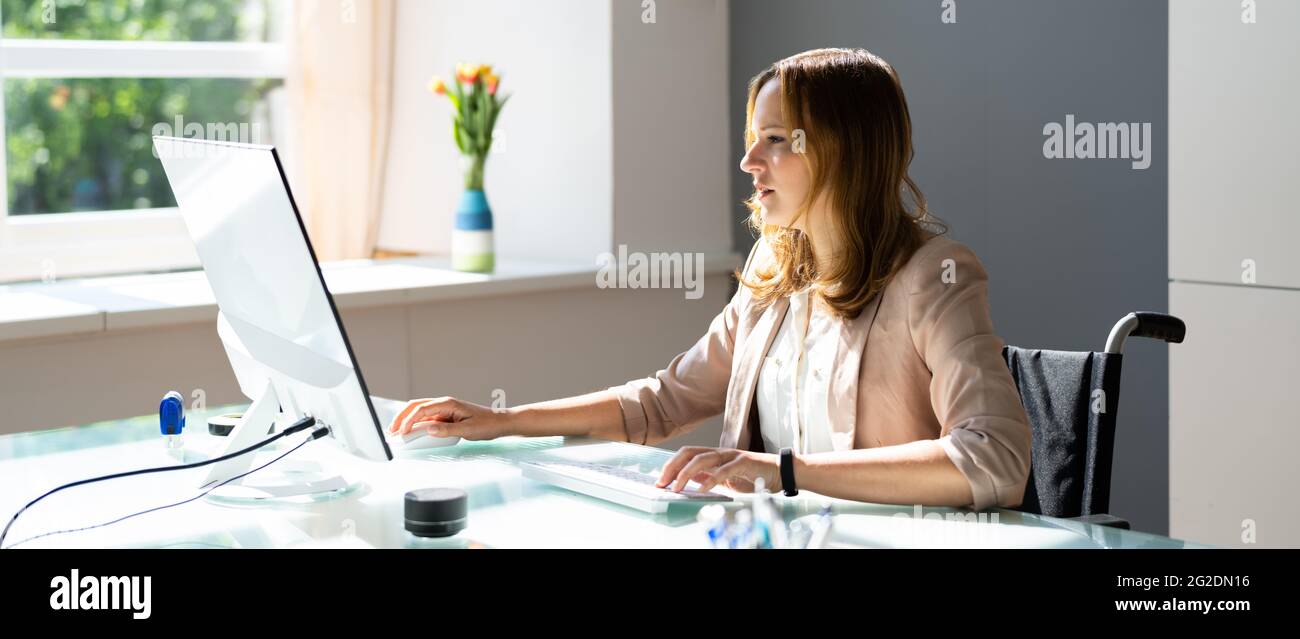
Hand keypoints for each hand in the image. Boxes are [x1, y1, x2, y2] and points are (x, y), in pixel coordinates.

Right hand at [387, 396, 510, 441]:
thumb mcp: (468, 430)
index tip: (402, 433)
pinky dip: (415, 424)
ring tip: (395, 431)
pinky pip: (427, 418)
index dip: (409, 421)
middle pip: (415, 406)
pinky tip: (410, 432)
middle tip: (390, 431)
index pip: (422, 409)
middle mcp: (444, 403)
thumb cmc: (487, 425)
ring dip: (406, 419)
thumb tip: (428, 429)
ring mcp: (444, 409)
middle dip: (401, 417)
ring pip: (419, 411)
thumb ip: (447, 430)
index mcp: (448, 403)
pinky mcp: (446, 416)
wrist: (500, 422)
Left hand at [654, 446, 781, 493]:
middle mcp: (720, 452)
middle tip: (663, 483)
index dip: (671, 465)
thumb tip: (688, 479)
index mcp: (714, 455)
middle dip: (673, 467)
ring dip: (686, 473)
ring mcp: (732, 455)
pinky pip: (724, 470)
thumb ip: (708, 476)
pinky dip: (711, 479)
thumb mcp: (725, 478)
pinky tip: (702, 488)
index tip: (660, 481)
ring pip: (703, 459)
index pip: (686, 454)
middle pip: (690, 453)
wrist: (781, 472)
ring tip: (677, 488)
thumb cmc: (753, 476)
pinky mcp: (745, 462)